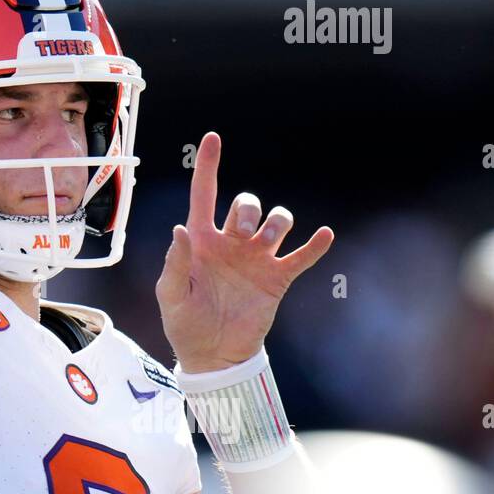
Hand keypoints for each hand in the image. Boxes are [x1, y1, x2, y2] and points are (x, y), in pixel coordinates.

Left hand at [155, 132, 333, 372]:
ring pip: (276, 223)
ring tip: (270, 241)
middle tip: (246, 230)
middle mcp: (230, 243)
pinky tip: (323, 236)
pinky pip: (300, 257)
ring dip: (277, 223)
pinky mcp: (276, 279)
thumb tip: (180, 229)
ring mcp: (256, 259)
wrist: (212, 355)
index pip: (204, 194)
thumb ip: (175, 263)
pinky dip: (314, 246)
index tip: (212, 138)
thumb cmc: (184, 323)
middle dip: (250, 208)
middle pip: (247, 205)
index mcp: (200, 241)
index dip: (208, 167)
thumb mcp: (170, 295)